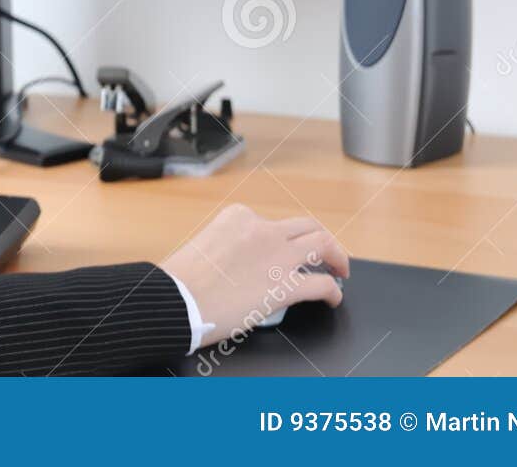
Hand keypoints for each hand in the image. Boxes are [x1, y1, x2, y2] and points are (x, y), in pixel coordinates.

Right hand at [160, 203, 349, 343]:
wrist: (177, 299)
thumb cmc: (181, 279)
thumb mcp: (205, 246)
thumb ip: (227, 246)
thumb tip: (237, 265)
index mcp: (238, 217)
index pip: (270, 222)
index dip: (281, 238)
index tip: (282, 250)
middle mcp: (262, 230)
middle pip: (306, 226)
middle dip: (320, 238)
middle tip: (326, 253)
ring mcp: (278, 256)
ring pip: (323, 245)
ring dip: (336, 256)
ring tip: (340, 269)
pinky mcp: (286, 286)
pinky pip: (322, 284)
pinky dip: (333, 291)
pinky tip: (333, 299)